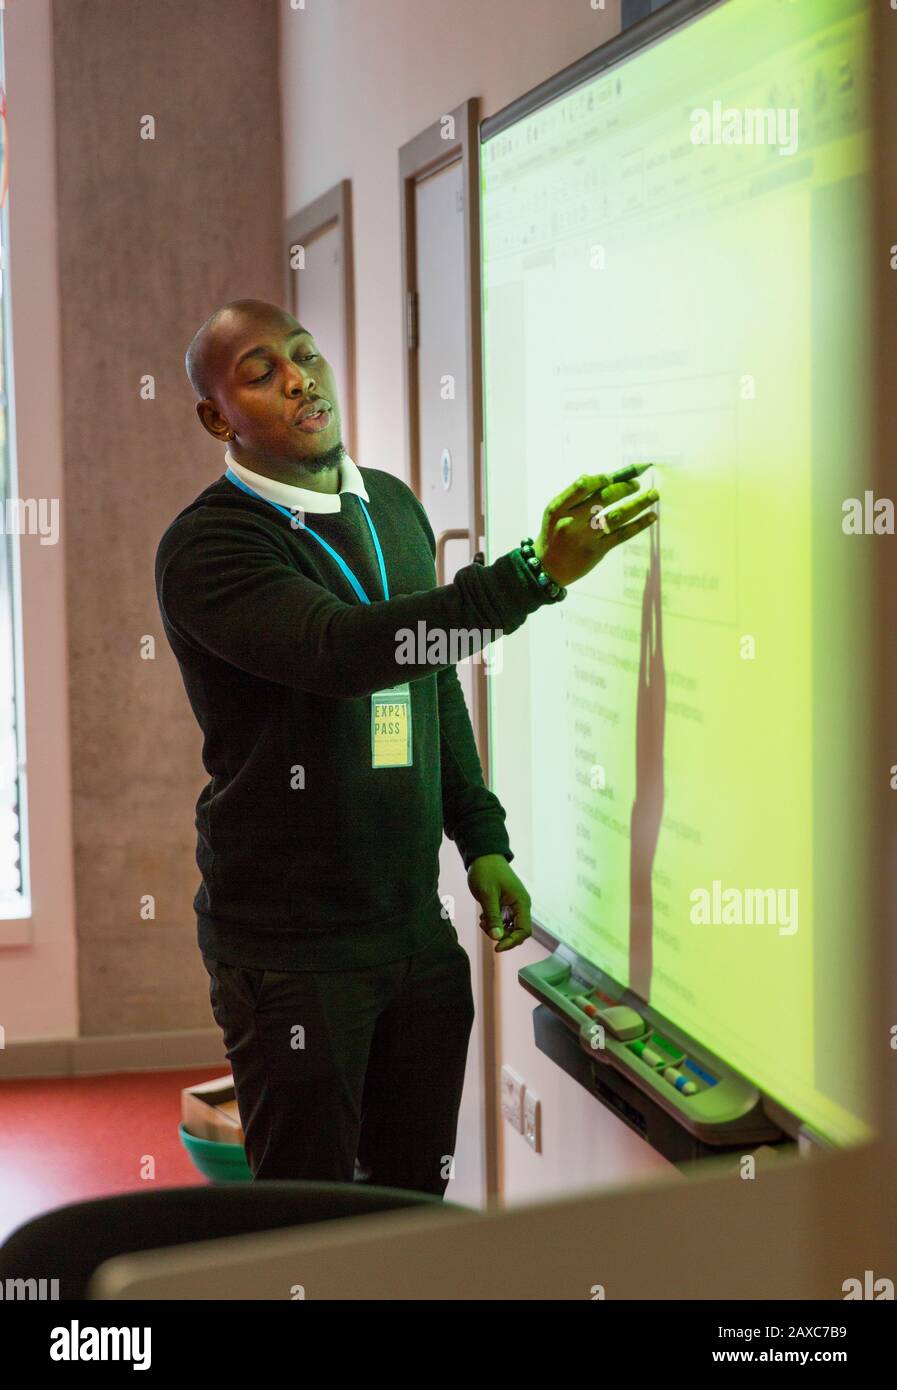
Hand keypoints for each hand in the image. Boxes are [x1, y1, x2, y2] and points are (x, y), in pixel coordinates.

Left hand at [467, 854, 531, 952]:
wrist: (483, 855)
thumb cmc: (486, 871)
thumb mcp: (487, 895)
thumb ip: (493, 917)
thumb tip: (497, 938)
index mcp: (521, 902)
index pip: (524, 930)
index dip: (512, 942)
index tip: (496, 947)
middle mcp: (521, 905)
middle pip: (517, 931)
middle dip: (502, 935)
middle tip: (484, 927)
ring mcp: (514, 904)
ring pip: (510, 927)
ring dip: (497, 929)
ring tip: (482, 920)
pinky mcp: (506, 904)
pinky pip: (504, 920)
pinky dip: (494, 923)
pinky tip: (484, 917)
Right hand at [532, 473, 658, 587]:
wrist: (546, 569)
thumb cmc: (553, 534)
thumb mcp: (554, 512)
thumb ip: (574, 495)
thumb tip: (598, 476)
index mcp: (558, 508)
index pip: (583, 486)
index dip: (602, 478)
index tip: (615, 476)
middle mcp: (571, 522)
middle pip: (603, 498)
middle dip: (624, 487)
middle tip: (636, 484)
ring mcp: (585, 538)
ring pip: (616, 516)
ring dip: (638, 503)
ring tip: (654, 495)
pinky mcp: (596, 551)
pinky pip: (621, 535)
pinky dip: (638, 524)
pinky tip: (651, 516)